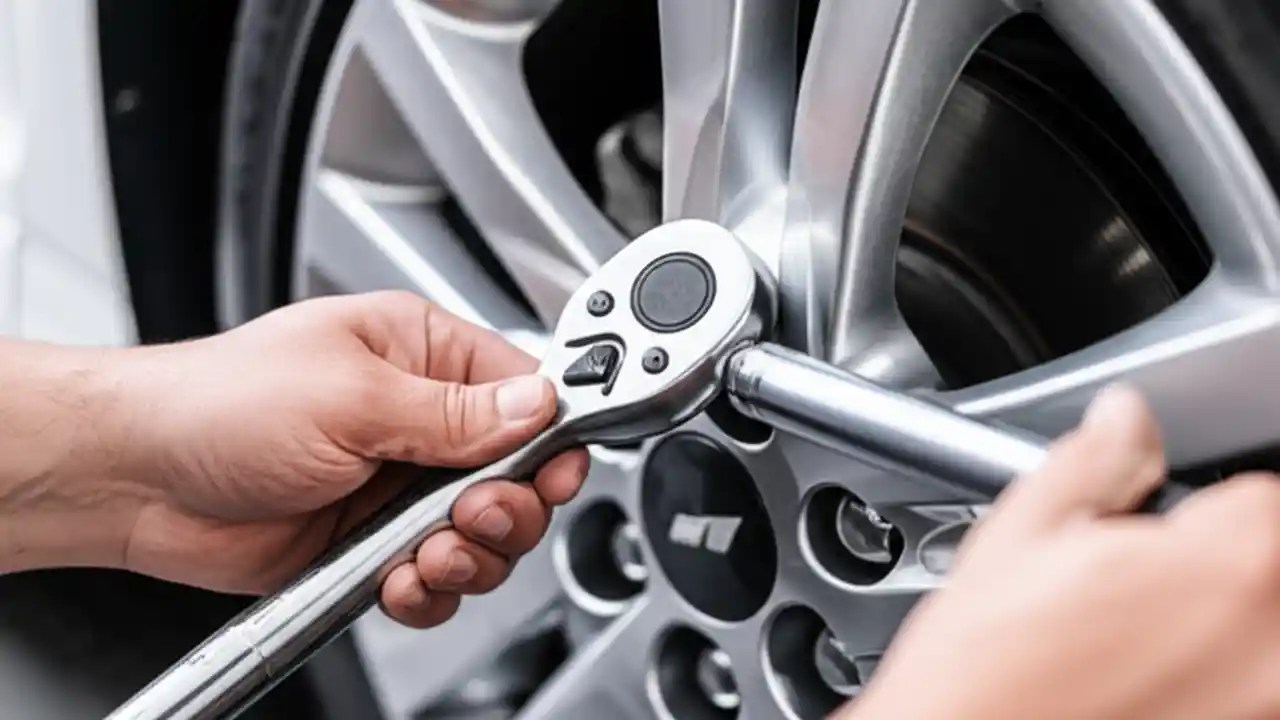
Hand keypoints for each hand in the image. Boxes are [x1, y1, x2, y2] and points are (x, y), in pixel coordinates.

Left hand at [114, 292, 586, 627]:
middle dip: (507, 506)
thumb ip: (453, 412)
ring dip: (468, 555)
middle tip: (471, 514)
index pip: (523, 393)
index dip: (551, 436)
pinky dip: (430, 590)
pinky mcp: (372, 542)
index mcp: (419, 354)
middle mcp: (417, 419)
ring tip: (427, 553)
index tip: (554, 470)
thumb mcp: (350, 394)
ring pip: (481, 534)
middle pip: (516, 474)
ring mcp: (396, 485)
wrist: (137, 479)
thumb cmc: (217, 402)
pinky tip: (401, 580)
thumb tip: (537, 408)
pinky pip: (435, 576)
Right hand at [842, 386, 1279, 719]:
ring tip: (1132, 644)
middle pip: (1269, 566)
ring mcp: (1262, 706)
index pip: (1260, 494)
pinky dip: (1213, 680)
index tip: (1157, 531)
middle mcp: (1269, 645)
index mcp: (1224, 565)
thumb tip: (1125, 418)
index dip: (1198, 507)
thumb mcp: (1019, 536)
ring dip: (1219, 627)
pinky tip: (1142, 684)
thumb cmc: (982, 670)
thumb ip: (1093, 461)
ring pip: (1262, 634)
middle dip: (1214, 565)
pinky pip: (1247, 686)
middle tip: (1136, 590)